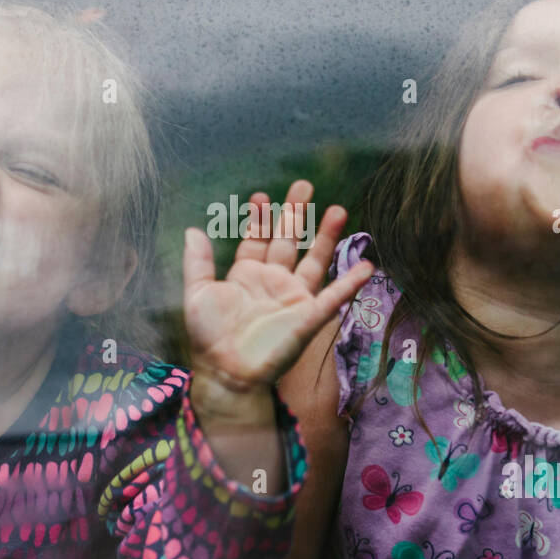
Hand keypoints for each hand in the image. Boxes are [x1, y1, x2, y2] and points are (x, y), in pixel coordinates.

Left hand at [182, 179, 372, 396]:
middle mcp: (273, 283)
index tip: (260, 197)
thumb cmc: (209, 337)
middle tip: (303, 185)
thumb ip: (197, 262)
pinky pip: (333, 297)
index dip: (259, 218)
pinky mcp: (308, 317)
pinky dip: (350, 282)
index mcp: (246, 276)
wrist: (225, 373)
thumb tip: (193, 229)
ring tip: (338, 209)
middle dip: (295, 213)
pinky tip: (367, 265)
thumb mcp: (197, 293)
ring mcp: (293, 299)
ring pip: (315, 261)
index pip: (257, 239)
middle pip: (289, 241)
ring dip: (327, 237)